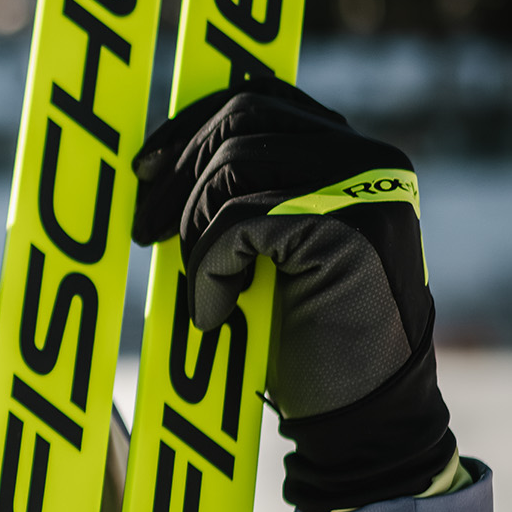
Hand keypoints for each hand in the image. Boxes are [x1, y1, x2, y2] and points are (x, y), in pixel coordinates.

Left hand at [132, 79, 454, 511]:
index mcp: (354, 154)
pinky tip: (213, 314)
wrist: (364, 414)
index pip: (260, 98)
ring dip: (194, 228)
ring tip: (197, 283)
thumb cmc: (310, 333)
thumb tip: (165, 153)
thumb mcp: (279, 244)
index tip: (143, 168)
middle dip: (176, 168)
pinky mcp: (346, 233)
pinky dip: (210, 268)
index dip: (190, 124)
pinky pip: (240, 222)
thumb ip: (254, 189)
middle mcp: (369, 160)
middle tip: (142, 228)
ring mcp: (364, 192)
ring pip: (232, 168)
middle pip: (239, 119)